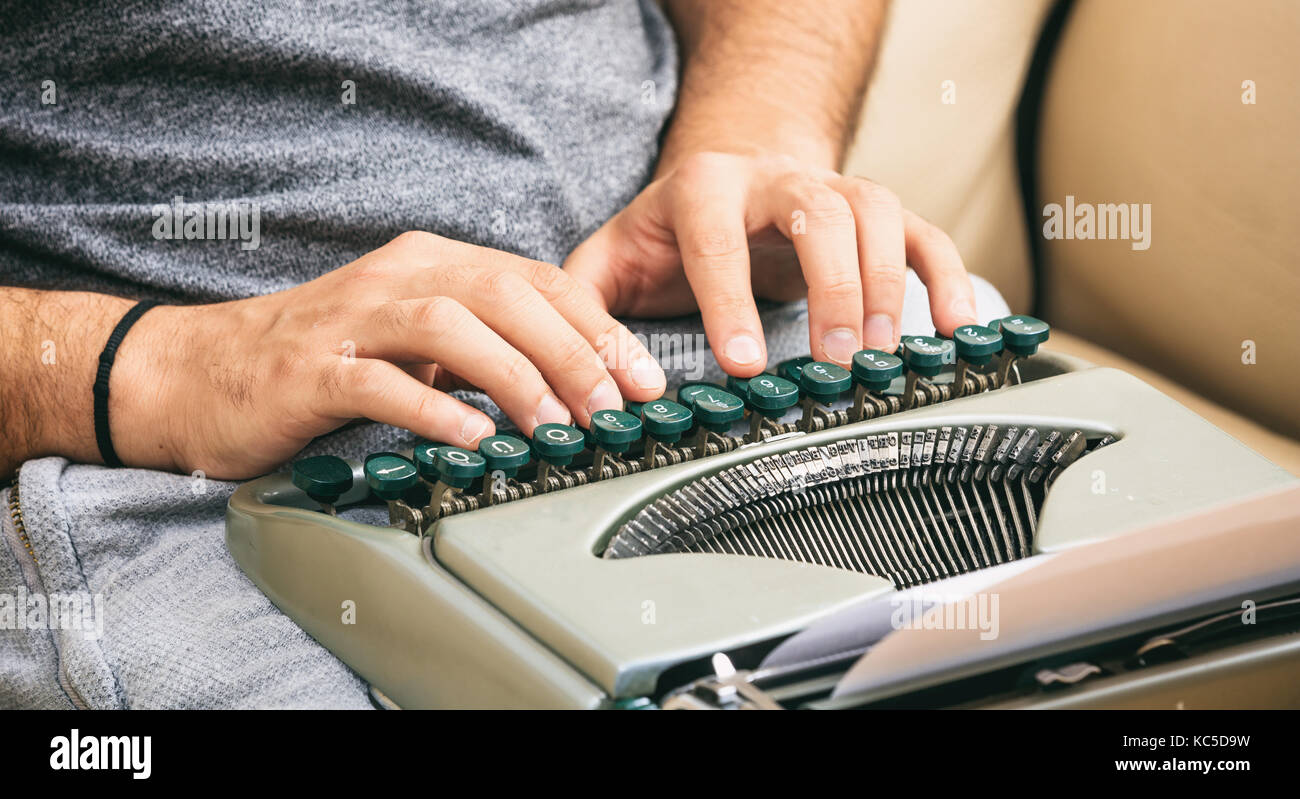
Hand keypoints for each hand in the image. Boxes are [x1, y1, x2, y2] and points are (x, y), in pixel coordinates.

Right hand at [112, 232, 666, 478]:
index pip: (536, 281)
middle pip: (506, 295)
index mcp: (431, 264)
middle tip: (616, 408)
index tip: (645, 378)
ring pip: (452, 326)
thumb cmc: (322, 359)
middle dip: (575, 352)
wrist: (203, 371)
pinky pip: (382, 382)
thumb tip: (573, 384)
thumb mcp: (413, 339)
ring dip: (517, 377)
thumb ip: (482, 346)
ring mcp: (353, 319)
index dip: (598, 327)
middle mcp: (398, 277)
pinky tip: (472, 438)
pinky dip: (434, 408)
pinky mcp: (313, 369)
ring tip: (557, 426)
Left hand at [564, 151, 978, 375]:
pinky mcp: (877, 213)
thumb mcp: (612, 257)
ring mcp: (834, 189)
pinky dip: (948, 277)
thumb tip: (591, 369)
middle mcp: (775, 178)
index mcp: (704, 187)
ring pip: (875, 216)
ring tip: (881, 354)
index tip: (744, 365)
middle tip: (835, 359)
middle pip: (815, 213)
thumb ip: (586, 300)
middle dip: (830, 287)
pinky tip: (958, 327)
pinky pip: (925, 233)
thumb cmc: (670, 233)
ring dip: (886, 287)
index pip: (717, 238)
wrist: (730, 178)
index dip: (729, 301)